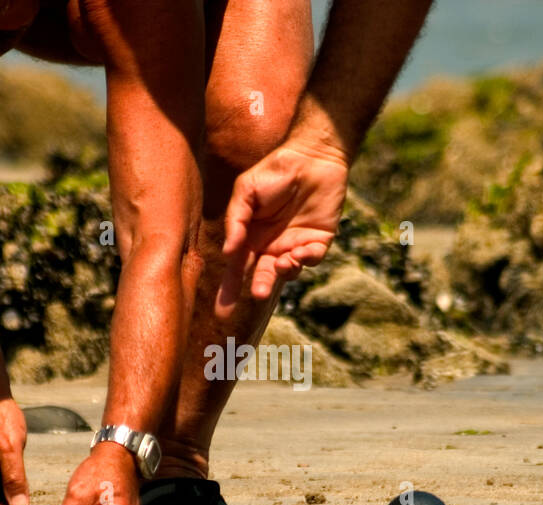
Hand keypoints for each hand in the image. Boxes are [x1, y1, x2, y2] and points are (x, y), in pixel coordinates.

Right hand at [217, 139, 349, 315]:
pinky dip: (306, 260)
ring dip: (284, 272)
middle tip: (258, 294)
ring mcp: (295, 244)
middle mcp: (271, 245)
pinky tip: (300, 252)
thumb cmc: (274, 171)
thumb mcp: (245, 191)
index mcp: (250, 236)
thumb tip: (227, 252)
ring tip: (281, 263)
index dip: (230, 289)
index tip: (222, 311)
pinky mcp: (319, 240)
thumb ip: (235, 221)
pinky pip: (312, 259)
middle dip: (260, 286)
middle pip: (262, 274)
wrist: (311, 156)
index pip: (237, 267)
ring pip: (288, 270)